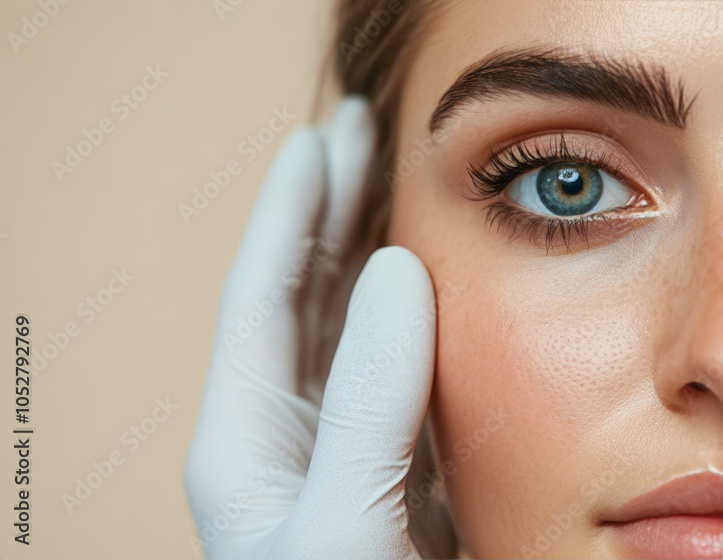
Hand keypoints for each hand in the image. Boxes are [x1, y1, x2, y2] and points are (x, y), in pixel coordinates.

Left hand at [184, 97, 435, 559]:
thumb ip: (366, 403)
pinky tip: (440, 292)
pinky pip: (407, 379)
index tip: (324, 136)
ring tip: (395, 191)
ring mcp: (347, 456)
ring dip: (374, 257)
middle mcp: (292, 440)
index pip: (266, 295)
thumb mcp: (341, 523)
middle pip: (306, 298)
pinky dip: (424, 324)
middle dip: (331, 211)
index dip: (294, 209)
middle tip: (362, 134)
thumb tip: (392, 275)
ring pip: (357, 333)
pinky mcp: (398, 479)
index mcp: (249, 445)